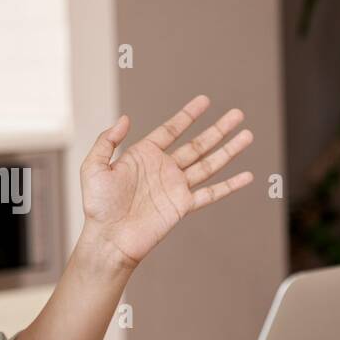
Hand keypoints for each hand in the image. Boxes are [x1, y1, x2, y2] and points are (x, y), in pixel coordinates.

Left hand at [80, 95, 253, 269]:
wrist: (109, 238)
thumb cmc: (97, 206)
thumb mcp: (92, 168)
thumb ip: (106, 141)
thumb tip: (124, 119)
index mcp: (144, 155)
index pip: (171, 130)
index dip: (188, 115)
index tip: (205, 101)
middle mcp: (163, 168)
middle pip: (198, 144)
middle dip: (218, 129)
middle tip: (237, 114)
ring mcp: (175, 187)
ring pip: (209, 164)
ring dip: (229, 150)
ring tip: (247, 135)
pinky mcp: (183, 206)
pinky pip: (211, 193)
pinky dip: (230, 185)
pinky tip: (247, 176)